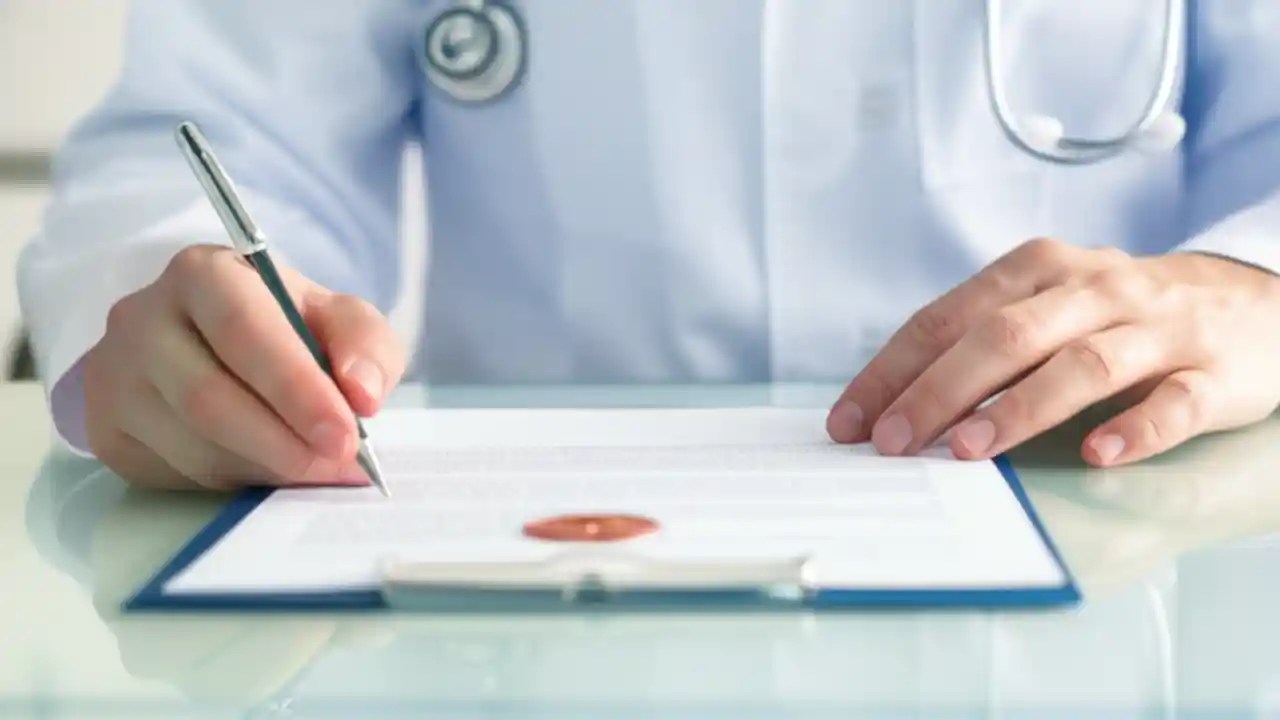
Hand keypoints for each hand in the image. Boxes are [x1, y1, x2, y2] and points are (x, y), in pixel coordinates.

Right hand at [83, 244, 406, 489]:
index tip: (345, 434)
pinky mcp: (106, 429)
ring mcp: (114, 376)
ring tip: (311, 466)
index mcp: (203, 274)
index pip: (244, 331)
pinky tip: (263, 465)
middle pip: (209, 397)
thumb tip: (363, 394)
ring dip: (264, 467)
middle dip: (285, 443)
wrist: (216, 342)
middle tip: (338, 465)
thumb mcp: (339, 319)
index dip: (296, 389)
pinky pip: (175, 474)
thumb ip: (365, 345)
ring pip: (193, 445)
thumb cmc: (286, 328)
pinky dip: (233, 481)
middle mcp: (142, 318)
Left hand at [826, 238, 1279, 465]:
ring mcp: (1156, 330)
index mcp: (1038, 271)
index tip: (850, 420)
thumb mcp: (1047, 307)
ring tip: (970, 451)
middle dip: (940, 390)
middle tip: (893, 441)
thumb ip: (981, 344)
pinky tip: (1100, 455)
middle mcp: (1093, 290)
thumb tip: (894, 406)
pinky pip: (1174, 402)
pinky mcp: (1213, 373)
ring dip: (1021, 408)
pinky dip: (1136, 428)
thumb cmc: (1119, 314)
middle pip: (1006, 336)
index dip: (894, 369)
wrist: (1253, 300)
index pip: (948, 317)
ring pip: (1083, 364)